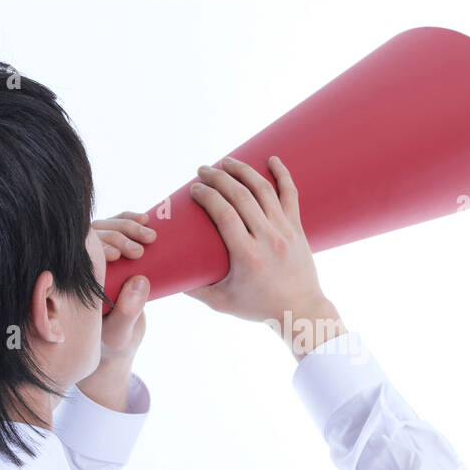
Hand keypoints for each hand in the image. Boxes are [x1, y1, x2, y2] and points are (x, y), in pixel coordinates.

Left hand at [78, 213, 152, 409]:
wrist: (118, 341)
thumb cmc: (112, 340)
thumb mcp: (120, 332)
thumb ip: (127, 312)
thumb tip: (139, 280)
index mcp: (71, 279)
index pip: (76, 253)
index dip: (95, 247)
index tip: (116, 256)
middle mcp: (79, 263)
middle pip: (93, 236)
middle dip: (118, 236)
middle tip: (139, 251)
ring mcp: (96, 254)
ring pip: (106, 227)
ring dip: (128, 225)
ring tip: (150, 236)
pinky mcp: (114, 250)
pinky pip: (118, 226)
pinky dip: (130, 218)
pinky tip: (146, 219)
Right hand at [188, 156, 343, 357]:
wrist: (301, 310)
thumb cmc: (259, 308)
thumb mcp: (222, 302)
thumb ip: (194, 289)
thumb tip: (168, 273)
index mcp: (247, 256)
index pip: (224, 214)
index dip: (207, 196)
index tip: (194, 188)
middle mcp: (268, 239)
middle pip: (241, 196)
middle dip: (219, 178)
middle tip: (204, 170)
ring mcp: (285, 231)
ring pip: (264, 190)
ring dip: (244, 171)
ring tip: (227, 161)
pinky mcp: (298, 228)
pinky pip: (291, 195)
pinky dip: (283, 174)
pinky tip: (272, 159)